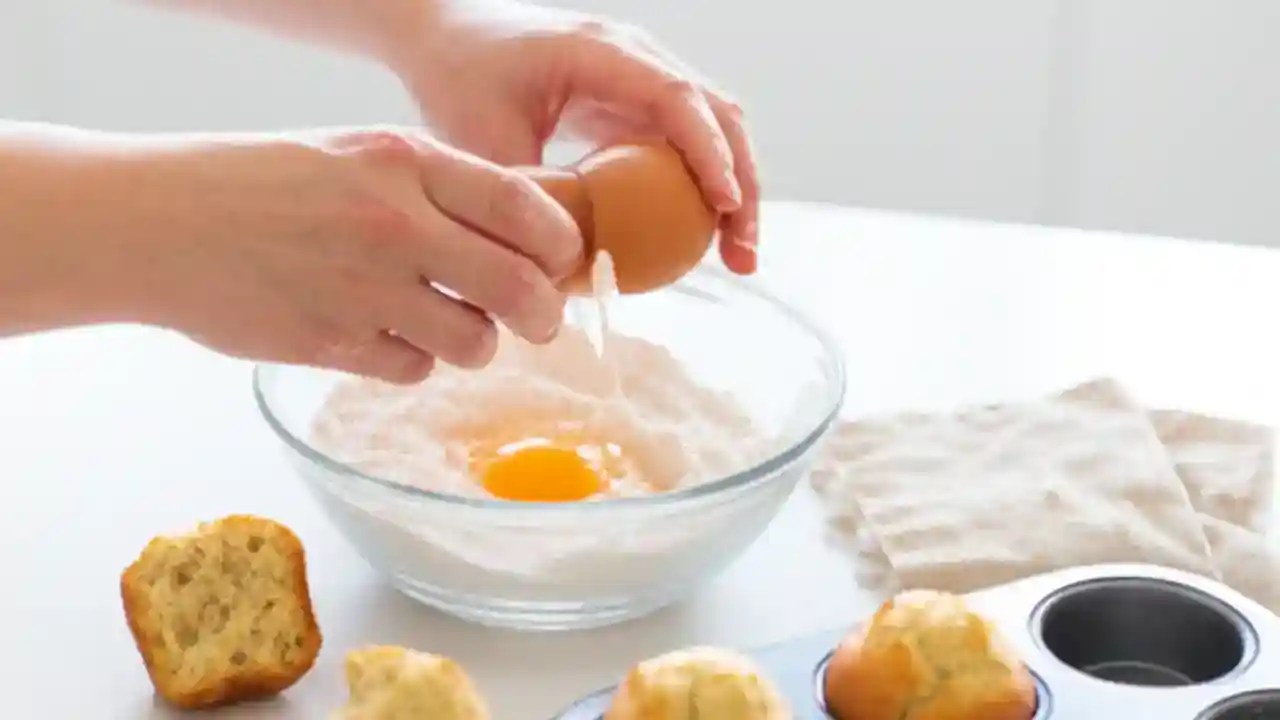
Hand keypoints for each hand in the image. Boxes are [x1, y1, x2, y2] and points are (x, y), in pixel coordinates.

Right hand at [129, 127, 580, 382]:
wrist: (163, 223)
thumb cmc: (265, 183)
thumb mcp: (358, 154)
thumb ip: (438, 186)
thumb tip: (525, 232)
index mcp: (404, 162)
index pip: (524, 209)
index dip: (560, 245)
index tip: (562, 262)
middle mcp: (393, 224)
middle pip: (518, 289)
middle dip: (543, 313)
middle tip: (538, 319)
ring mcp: (363, 289)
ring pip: (474, 343)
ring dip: (474, 341)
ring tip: (446, 323)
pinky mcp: (333, 344)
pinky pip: (415, 370)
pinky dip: (414, 360)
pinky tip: (385, 334)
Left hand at [396, 0, 759, 273]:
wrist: (445, 36)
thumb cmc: (457, 77)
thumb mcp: (479, 138)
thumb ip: (522, 195)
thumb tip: (560, 269)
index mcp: (601, 52)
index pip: (676, 97)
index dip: (707, 151)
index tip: (724, 206)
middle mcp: (636, 57)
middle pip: (717, 113)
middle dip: (741, 183)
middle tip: (742, 254)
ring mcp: (643, 78)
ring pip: (715, 129)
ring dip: (734, 190)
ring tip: (736, 258)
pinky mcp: (637, 104)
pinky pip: (687, 144)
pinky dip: (703, 189)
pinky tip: (702, 241)